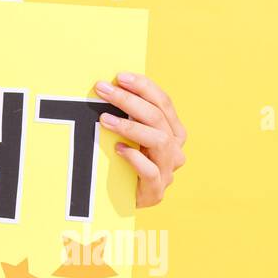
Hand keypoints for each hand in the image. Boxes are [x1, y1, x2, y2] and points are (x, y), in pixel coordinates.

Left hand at [94, 72, 186, 208]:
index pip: (163, 102)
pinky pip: (150, 172)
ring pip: (159, 141)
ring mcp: (168, 171)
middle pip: (158, 118)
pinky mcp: (156, 191)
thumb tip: (108, 86)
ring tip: (105, 119)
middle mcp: (175, 149)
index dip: (143, 87)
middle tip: (103, 90)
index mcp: (173, 132)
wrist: (123, 201)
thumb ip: (128, 115)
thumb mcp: (130, 135)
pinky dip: (135, 158)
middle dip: (129, 100)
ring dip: (130, 126)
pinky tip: (118, 149)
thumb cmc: (124, 161)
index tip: (120, 76)